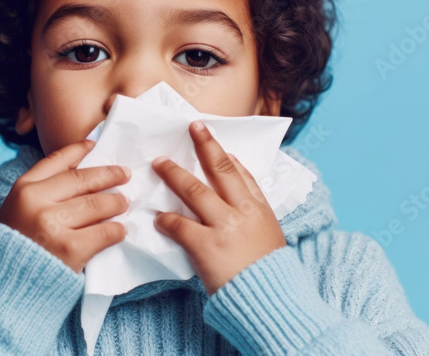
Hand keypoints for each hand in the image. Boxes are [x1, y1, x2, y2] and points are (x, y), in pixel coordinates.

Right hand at [0, 139, 130, 273]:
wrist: (8, 286)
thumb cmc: (17, 245)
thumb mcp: (18, 209)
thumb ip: (43, 189)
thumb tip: (81, 164)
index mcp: (24, 189)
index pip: (57, 160)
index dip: (79, 150)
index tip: (94, 144)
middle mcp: (36, 202)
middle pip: (83, 180)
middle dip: (108, 175)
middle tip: (124, 174)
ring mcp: (53, 224)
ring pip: (98, 204)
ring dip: (116, 203)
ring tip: (124, 203)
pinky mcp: (70, 248)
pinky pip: (105, 231)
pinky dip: (117, 230)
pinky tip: (120, 230)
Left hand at [151, 120, 286, 295]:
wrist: (272, 300)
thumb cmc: (269, 274)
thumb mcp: (268, 237)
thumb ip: (251, 216)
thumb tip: (232, 201)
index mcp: (260, 209)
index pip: (242, 173)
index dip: (225, 154)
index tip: (211, 141)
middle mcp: (243, 211)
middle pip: (220, 169)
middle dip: (205, 145)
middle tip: (191, 128)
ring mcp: (224, 226)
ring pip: (194, 191)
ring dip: (173, 175)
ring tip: (159, 164)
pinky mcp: (206, 246)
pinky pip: (179, 225)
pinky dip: (166, 219)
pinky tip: (157, 217)